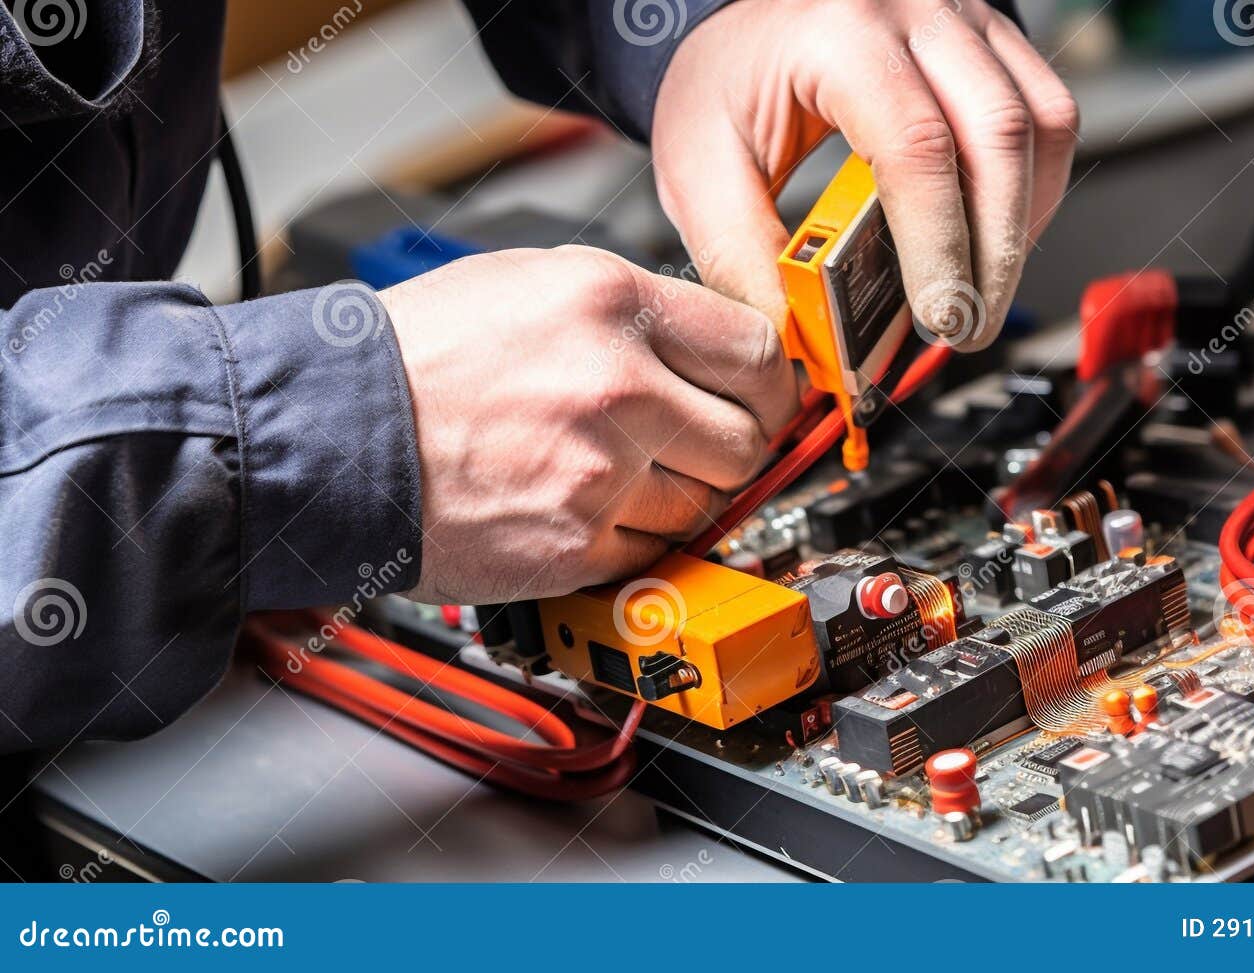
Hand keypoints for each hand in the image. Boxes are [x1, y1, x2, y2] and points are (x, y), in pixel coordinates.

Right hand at [380, 246, 797, 602]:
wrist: (334, 434)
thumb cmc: (421, 358)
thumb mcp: (535, 282)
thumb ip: (637, 312)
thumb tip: (717, 347)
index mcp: (609, 303)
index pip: (756, 351)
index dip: (771, 382)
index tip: (765, 396)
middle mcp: (615, 386)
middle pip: (747, 439)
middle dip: (735, 444)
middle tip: (702, 441)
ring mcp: (598, 473)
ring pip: (708, 503)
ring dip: (682, 494)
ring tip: (621, 469)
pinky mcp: (576, 544)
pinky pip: (655, 549)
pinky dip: (635, 536)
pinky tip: (588, 506)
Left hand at [651, 0, 1077, 350]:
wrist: (745, 23)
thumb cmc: (724, 78)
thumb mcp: (698, 166)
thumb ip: (742, 255)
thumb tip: (800, 342)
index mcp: (838, 33)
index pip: (915, 144)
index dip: (937, 242)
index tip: (936, 315)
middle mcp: (914, 11)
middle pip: (999, 133)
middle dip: (995, 251)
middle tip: (966, 327)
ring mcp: (962, 20)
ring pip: (1039, 125)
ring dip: (1021, 224)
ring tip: (980, 294)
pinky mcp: (990, 41)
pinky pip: (1045, 117)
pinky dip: (1031, 190)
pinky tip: (992, 239)